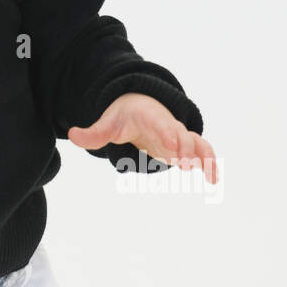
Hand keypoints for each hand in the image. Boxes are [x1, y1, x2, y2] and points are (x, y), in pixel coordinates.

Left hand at [67, 92, 218, 182]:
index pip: (159, 123)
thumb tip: (72, 135)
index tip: (170, 144)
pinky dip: (210, 163)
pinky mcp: (185, 146)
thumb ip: (93, 133)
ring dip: (202, 155)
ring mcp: (179, 135)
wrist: (142, 105)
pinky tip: (214, 180)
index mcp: (150, 116)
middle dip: (184, 147)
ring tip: (207, 172)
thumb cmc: (125, 116)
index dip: (165, 132)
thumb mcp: (108, 123)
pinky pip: (202, 152)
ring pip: (196, 142)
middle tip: (186, 163)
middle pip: (180, 133)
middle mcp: (168, 125)